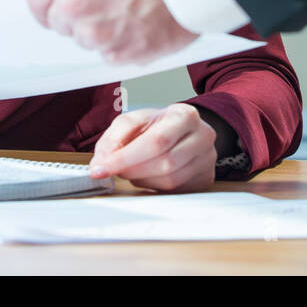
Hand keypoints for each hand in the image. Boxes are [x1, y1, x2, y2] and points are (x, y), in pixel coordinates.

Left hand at [26, 0, 197, 63]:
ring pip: (88, 41)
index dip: (51, 4)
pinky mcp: (120, 54)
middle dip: (80, 17)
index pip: (36, 3)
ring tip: (134, 9)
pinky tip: (145, 24)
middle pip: (61, 24)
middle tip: (112, 1)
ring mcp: (95, 33)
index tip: (62, 6)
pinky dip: (125, 45)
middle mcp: (72, 5)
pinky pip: (112, 55)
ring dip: (104, 32)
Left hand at [89, 104, 216, 192]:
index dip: (126, 157)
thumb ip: (113, 138)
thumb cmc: (158, 125)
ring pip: (170, 180)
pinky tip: (147, 176)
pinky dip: (154, 186)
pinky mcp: (206, 178)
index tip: (102, 168)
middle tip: (115, 169)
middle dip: (132, 170)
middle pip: (165, 163)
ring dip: (142, 179)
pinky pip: (176, 190)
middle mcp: (202, 136)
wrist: (184, 130)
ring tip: (132, 170)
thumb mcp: (134, 121)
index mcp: (184, 116)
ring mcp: (207, 159)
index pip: (156, 141)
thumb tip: (99, 164)